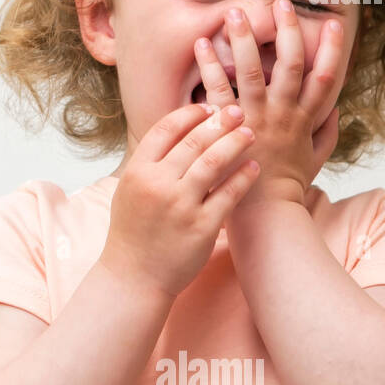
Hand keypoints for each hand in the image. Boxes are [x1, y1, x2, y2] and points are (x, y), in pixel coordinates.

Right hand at [100, 101, 260, 298]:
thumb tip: (179, 130)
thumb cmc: (134, 231)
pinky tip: (254, 168)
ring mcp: (180, 206)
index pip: (166, 129)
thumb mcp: (130, 190)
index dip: (190, 114)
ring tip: (251, 133)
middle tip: (238, 111)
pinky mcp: (201, 227)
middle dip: (220, 121)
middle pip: (194, 140)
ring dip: (236, 142)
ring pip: (214, 161)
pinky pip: (229, 194)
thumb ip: (151, 162)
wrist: (134, 276)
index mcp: (137, 171)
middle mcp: (158, 184)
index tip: (208, 108)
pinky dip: (244, 177)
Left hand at [194, 0, 342, 211]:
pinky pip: (216, 89)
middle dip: (287, 31)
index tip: (336, 23)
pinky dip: (208, 66)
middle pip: (291, 64)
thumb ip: (327, 134)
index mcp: (306, 120)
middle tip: (279, 3)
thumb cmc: (287, 189)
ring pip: (252, 70)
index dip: (332, 49)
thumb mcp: (316, 160)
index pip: (326, 78)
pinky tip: (200, 44)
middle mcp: (283, 114)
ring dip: (244, 39)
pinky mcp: (228, 126)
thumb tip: (336, 111)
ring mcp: (255, 118)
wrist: (265, 215)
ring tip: (234, 13)